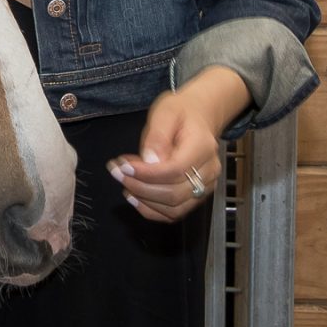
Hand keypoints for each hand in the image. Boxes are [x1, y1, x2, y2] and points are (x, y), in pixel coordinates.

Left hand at [106, 67, 246, 222]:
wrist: (199, 117)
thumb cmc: (180, 112)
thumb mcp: (166, 112)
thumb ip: (157, 137)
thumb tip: (149, 161)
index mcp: (203, 148)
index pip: (175, 171)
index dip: (146, 174)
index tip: (122, 166)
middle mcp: (209, 172)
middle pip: (174, 194)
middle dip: (140, 187)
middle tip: (117, 172)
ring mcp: (206, 187)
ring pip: (175, 209)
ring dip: (144, 200)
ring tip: (124, 183)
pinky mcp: (197, 196)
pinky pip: (175, 214)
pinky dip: (152, 211)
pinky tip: (134, 197)